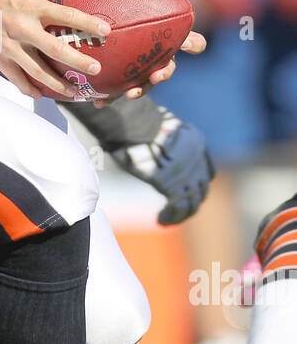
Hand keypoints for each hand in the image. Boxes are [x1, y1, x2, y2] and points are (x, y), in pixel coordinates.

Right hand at [0, 0, 110, 98]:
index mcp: (32, 6)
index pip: (66, 16)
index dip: (87, 24)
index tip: (105, 31)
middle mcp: (23, 28)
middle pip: (55, 50)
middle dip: (78, 62)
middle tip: (95, 71)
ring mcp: (9, 46)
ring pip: (37, 71)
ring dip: (57, 84)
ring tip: (74, 92)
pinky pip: (16, 77)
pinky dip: (29, 87)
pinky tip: (41, 94)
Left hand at [94, 0, 205, 104]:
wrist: (108, 24)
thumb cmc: (127, 6)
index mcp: (166, 35)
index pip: (190, 40)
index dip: (194, 43)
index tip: (193, 46)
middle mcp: (159, 55)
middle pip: (169, 66)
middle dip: (164, 71)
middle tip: (156, 74)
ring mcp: (143, 69)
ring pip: (146, 83)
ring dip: (140, 89)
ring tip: (129, 92)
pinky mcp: (125, 79)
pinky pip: (120, 90)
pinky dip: (111, 96)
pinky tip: (98, 102)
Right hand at [110, 109, 214, 224]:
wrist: (134, 123)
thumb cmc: (137, 123)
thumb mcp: (161, 130)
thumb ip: (165, 143)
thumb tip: (153, 150)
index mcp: (196, 143)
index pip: (208, 173)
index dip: (198, 186)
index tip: (187, 194)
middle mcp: (197, 159)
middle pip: (201, 190)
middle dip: (190, 204)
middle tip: (175, 212)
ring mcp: (186, 173)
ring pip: (192, 203)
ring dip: (181, 215)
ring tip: (165, 220)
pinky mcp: (171, 184)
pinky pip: (178, 207)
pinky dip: (171, 217)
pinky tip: (161, 220)